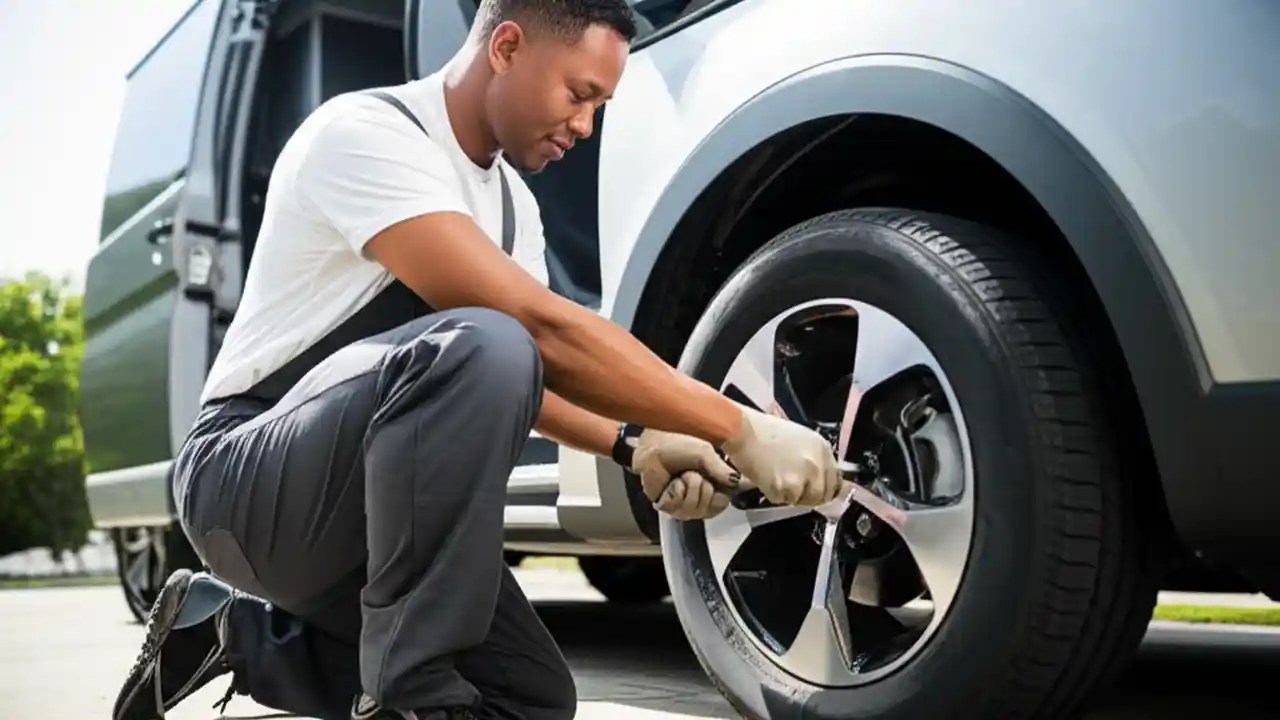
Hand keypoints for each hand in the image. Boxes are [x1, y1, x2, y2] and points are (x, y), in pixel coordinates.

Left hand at [631, 429, 739, 519]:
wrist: (655, 443)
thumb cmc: (678, 443)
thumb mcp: (706, 454)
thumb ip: (722, 470)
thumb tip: (735, 482)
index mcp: (712, 484)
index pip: (724, 502)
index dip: (720, 493)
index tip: (713, 478)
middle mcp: (699, 497)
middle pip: (711, 507)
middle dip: (704, 487)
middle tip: (694, 471)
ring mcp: (683, 504)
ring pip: (695, 509)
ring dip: (689, 487)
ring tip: (682, 474)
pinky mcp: (667, 506)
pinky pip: (678, 508)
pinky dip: (676, 492)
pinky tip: (672, 482)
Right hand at [719, 403, 840, 505]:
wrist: (743, 431)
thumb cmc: (766, 432)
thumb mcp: (800, 439)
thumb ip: (814, 458)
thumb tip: (822, 480)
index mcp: (822, 449)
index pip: (835, 481)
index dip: (823, 488)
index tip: (813, 490)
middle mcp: (817, 464)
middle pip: (821, 496)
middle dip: (806, 495)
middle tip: (790, 487)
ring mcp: (802, 477)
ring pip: (802, 500)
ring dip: (789, 495)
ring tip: (774, 477)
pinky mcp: (785, 488)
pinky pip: (783, 501)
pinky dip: (773, 494)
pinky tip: (765, 478)